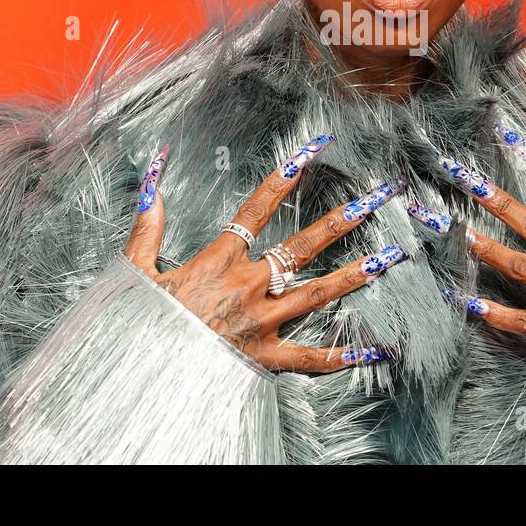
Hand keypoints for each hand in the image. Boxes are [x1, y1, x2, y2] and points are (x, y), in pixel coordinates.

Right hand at [123, 134, 407, 371]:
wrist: (139, 373)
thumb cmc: (139, 324)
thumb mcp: (136, 271)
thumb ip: (149, 227)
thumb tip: (152, 183)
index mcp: (220, 261)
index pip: (256, 208)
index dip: (283, 178)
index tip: (310, 152)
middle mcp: (248, 286)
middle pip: (302, 246)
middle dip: (341, 220)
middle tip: (375, 200)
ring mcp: (261, 323)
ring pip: (317, 294)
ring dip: (356, 274)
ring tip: (390, 258)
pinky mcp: (265, 359)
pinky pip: (309, 358)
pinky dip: (341, 356)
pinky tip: (375, 350)